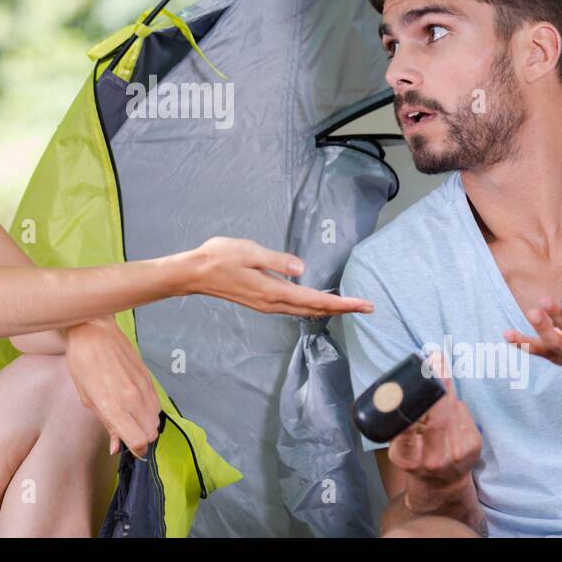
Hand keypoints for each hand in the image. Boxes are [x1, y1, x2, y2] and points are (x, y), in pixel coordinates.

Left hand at [64, 318, 160, 458]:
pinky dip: (149, 410)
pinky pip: (157, 404)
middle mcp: (132, 398)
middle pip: (151, 433)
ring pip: (156, 420)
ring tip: (130, 414)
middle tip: (127, 429)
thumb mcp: (87, 399)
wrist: (94, 331)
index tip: (128, 446)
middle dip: (140, 437)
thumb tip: (116, 447)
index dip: (134, 449)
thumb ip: (107, 424)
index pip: (138, 441)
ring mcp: (143, 387)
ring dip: (146, 423)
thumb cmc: (83, 363)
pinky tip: (136, 402)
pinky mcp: (149, 377)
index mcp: (112, 406)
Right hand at [184, 236, 372, 317]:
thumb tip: (301, 267)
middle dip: (341, 309)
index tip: (363, 305)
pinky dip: (311, 306)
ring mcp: (266, 304)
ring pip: (304, 310)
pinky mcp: (260, 301)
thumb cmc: (219, 257)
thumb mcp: (249, 251)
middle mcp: (272, 303)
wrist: (194, 273)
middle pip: (314, 309)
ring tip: (348, 306)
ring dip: (327, 309)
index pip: (315, 299)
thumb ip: (277, 260)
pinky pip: (293, 307)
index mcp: (272, 291)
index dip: (342, 304)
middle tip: (367, 307)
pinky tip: (316, 302)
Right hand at [388, 350, 480, 510]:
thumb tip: (395, 391)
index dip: (408, 409)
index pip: (406, 433)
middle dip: (438, 384)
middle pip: (438, 416)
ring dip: (445, 388)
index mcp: (409, 459)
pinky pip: (463, 412)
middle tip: (435, 359)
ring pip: (453, 409)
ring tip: (438, 368)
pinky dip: (454, 403)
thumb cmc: (415, 458)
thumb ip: (397, 425)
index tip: (408, 387)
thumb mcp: (398, 448)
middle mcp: (435, 459)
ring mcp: (458, 453)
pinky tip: (447, 402)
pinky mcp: (474, 445)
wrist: (442, 484)